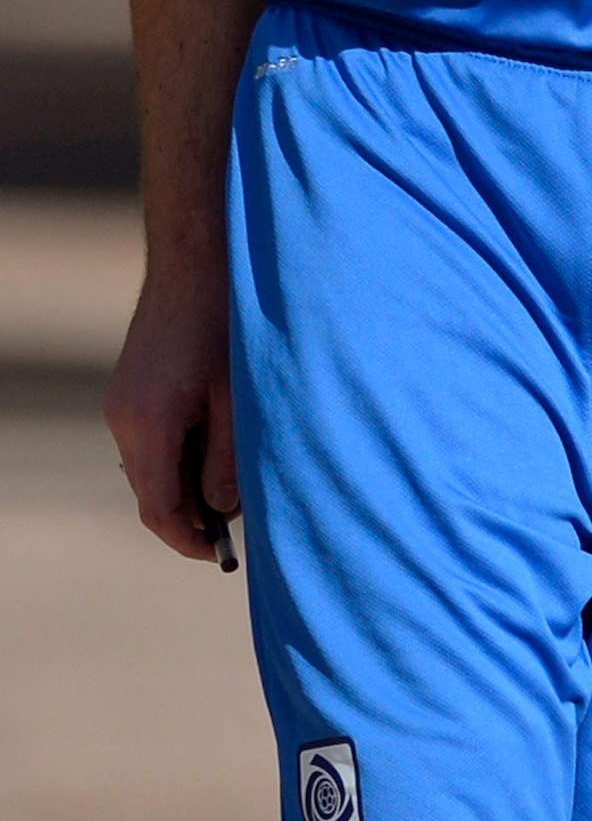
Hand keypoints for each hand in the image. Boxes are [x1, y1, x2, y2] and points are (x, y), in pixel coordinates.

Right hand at [105, 262, 237, 558]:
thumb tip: (221, 509)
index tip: (219, 557)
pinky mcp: (130, 393)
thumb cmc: (228, 326)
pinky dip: (180, 458)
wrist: (197, 263)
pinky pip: (150, 444)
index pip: (159, 509)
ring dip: (187, 487)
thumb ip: (229, 461)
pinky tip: (218, 449)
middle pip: (151, 494)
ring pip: (150, 470)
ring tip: (235, 487)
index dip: (189, 540)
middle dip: (190, 518)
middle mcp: (124, 420)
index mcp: (149, 426)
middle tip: (236, 528)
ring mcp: (121, 405)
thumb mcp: (241, 401)